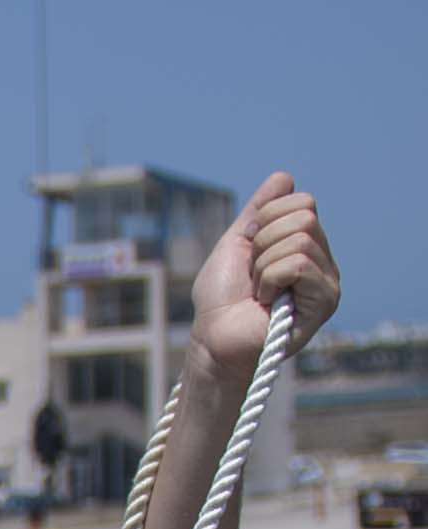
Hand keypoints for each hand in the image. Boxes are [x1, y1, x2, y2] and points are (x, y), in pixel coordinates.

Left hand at [189, 173, 339, 379]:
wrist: (213, 339)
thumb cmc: (220, 299)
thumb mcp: (237, 242)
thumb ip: (260, 210)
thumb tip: (285, 177)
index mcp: (305, 245)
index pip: (301, 200)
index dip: (264, 221)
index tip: (249, 252)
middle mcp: (322, 261)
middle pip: (305, 215)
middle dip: (264, 241)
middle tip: (253, 274)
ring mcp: (327, 281)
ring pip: (300, 238)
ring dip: (264, 265)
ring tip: (259, 291)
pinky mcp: (326, 301)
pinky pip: (298, 264)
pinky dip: (271, 278)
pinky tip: (266, 301)